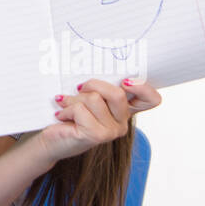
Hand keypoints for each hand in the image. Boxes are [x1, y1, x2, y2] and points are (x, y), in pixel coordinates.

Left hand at [36, 78, 161, 162]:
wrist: (53, 140)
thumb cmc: (71, 115)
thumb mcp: (87, 96)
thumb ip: (99, 86)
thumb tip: (95, 65)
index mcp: (125, 109)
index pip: (152, 99)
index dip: (144, 87)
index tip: (125, 81)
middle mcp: (123, 122)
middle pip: (117, 93)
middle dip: (92, 85)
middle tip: (78, 88)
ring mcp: (112, 131)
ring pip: (94, 99)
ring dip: (74, 98)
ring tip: (66, 104)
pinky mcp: (96, 135)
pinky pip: (80, 110)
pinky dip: (67, 109)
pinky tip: (62, 116)